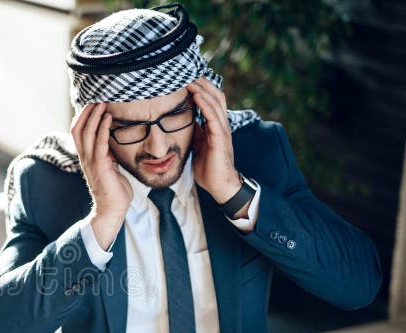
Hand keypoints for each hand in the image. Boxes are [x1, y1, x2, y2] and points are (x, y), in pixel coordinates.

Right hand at [70, 102, 132, 243]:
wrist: (112, 211)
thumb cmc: (114, 190)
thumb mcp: (110, 167)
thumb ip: (108, 154)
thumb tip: (112, 140)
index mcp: (86, 158)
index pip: (78, 132)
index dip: (82, 116)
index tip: (90, 103)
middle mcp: (85, 158)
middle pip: (78, 129)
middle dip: (86, 112)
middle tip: (96, 97)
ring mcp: (91, 163)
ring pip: (87, 134)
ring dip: (94, 116)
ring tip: (102, 102)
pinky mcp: (101, 167)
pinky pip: (100, 144)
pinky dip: (103, 129)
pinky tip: (108, 118)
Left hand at [186, 78, 242, 204]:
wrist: (219, 185)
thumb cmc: (208, 166)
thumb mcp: (198, 144)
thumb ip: (195, 130)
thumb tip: (184, 118)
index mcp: (216, 125)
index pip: (212, 99)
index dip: (202, 87)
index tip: (187, 77)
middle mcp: (221, 124)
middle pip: (216, 95)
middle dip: (202, 83)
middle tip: (187, 72)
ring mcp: (222, 130)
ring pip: (215, 102)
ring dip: (202, 89)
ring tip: (190, 79)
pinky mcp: (220, 139)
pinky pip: (213, 117)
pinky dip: (205, 104)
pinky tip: (196, 96)